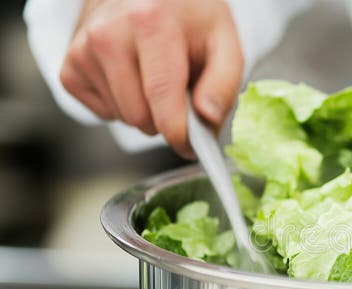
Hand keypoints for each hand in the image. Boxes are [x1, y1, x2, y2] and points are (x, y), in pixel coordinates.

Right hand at [60, 0, 243, 157]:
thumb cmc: (187, 18)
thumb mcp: (222, 41)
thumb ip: (223, 83)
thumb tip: (207, 120)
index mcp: (150, 23)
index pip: (162, 99)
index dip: (180, 135)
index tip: (193, 147)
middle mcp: (108, 34)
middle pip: (141, 117)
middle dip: (165, 118)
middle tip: (179, 92)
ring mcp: (83, 50)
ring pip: (123, 119)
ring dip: (145, 111)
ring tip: (155, 76)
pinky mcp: (70, 67)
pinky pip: (103, 113)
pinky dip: (122, 105)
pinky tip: (132, 77)